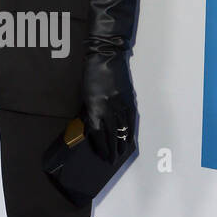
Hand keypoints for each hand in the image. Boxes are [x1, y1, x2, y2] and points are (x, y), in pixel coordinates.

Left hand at [81, 41, 136, 162]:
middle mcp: (109, 108)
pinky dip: (130, 129)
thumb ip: (90, 111)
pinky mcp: (129, 98)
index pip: (97, 133)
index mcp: (95, 107)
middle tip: (112, 160)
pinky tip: (130, 137)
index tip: (100, 154)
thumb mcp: (85, 94)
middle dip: (112, 149)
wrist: (106, 56)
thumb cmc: (91, 74)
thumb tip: (93, 127)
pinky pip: (131, 118)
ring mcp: (121, 103)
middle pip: (112, 134)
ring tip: (122, 153)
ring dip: (123, 142)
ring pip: (123, 128)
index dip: (99, 146)